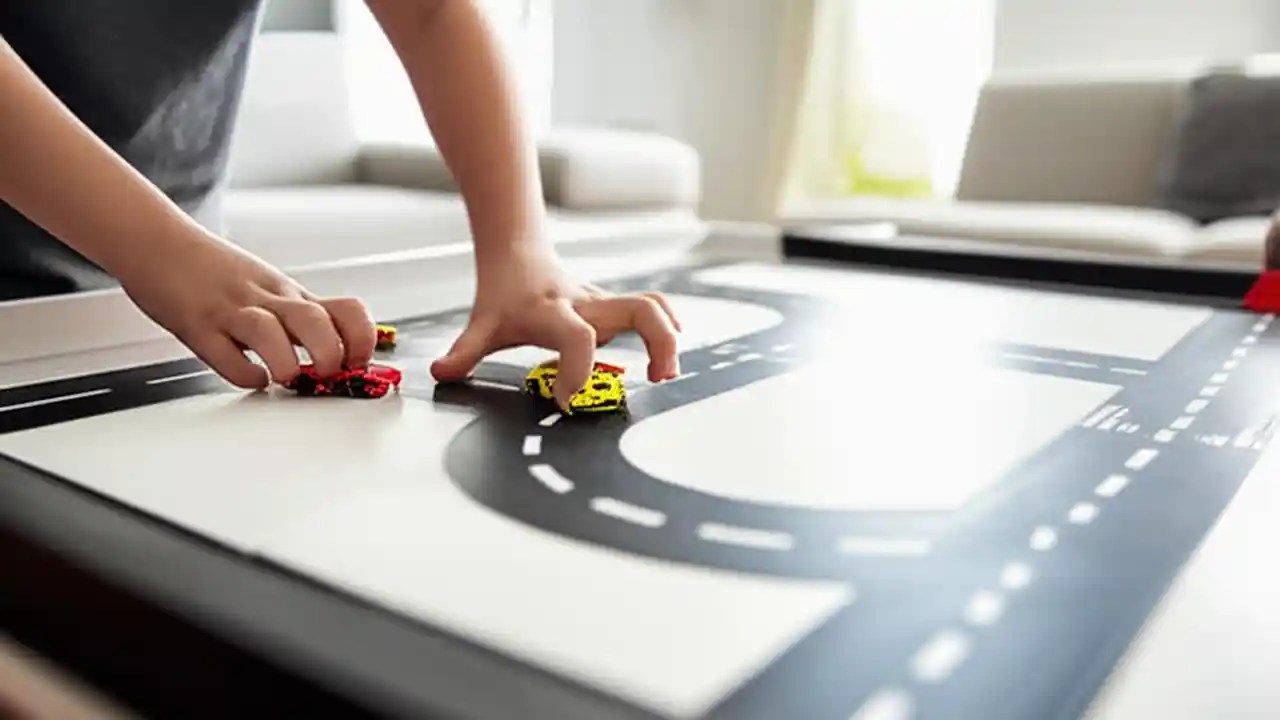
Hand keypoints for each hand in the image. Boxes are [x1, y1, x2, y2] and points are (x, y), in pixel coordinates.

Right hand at [118, 229, 376, 388]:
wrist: (158, 242)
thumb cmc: (214, 270)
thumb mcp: (269, 287)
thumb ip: (299, 317)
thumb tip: (338, 352)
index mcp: (290, 294)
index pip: (347, 310)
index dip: (363, 340)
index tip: (360, 362)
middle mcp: (268, 300)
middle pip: (316, 321)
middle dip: (331, 355)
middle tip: (326, 374)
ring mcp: (232, 310)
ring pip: (271, 332)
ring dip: (287, 363)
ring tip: (287, 376)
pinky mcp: (196, 324)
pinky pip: (224, 355)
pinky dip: (244, 375)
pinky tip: (251, 377)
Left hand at [430, 247, 681, 408]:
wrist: (518, 254)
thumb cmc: (503, 293)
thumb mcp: (482, 323)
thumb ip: (465, 351)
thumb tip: (441, 372)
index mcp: (554, 312)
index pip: (578, 338)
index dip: (578, 370)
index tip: (566, 401)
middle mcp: (587, 305)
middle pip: (639, 310)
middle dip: (657, 343)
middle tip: (656, 378)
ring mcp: (604, 304)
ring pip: (652, 306)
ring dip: (668, 339)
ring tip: (664, 374)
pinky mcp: (615, 308)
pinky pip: (651, 311)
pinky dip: (666, 331)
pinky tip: (665, 358)